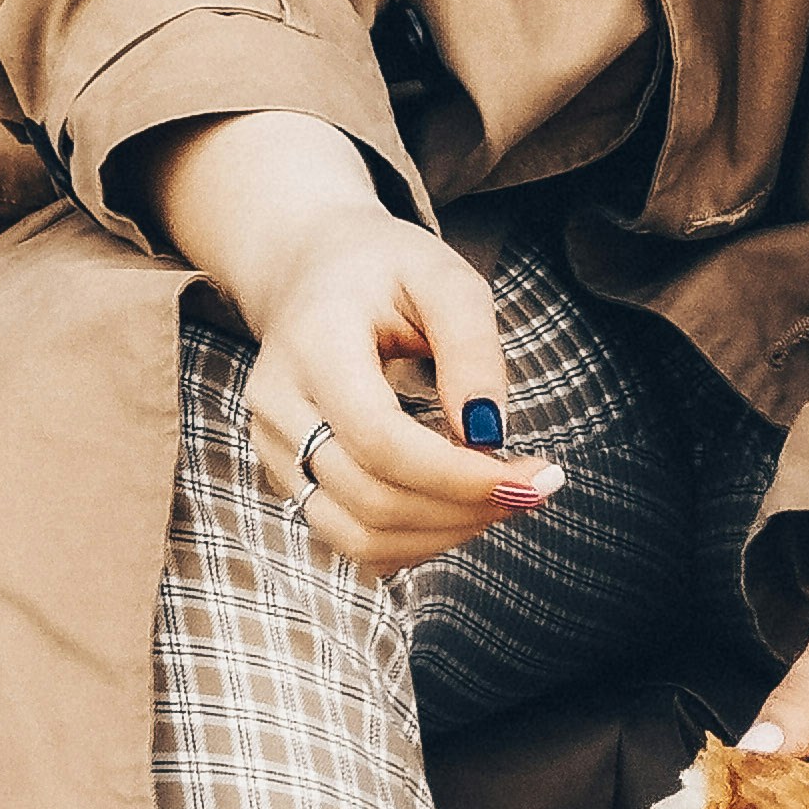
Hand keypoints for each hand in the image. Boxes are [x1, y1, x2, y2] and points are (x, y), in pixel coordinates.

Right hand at [141, 116, 555, 578]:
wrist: (307, 269)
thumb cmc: (382, 269)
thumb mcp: (442, 276)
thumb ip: (471, 347)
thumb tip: (489, 434)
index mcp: (312, 345)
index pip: (379, 440)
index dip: (458, 476)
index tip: (534, 476)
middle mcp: (278, 406)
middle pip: (370, 497)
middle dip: (465, 508)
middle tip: (535, 486)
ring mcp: (274, 448)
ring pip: (356, 536)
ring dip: (443, 534)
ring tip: (501, 498)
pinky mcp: (286, 478)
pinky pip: (350, 539)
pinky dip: (415, 540)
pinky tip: (458, 506)